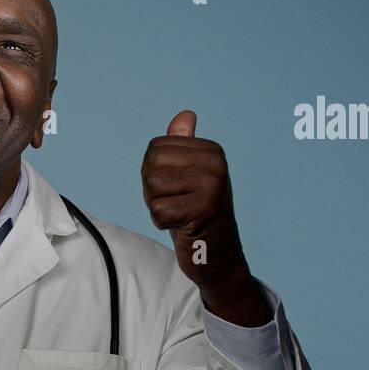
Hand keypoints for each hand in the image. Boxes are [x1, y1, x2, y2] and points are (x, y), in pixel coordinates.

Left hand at [141, 110, 269, 325]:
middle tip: (177, 203)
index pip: (155, 149)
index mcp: (211, 150)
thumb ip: (183, 145)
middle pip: (151, 165)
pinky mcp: (204, 209)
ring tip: (180, 214)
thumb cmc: (197, 213)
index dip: (155, 173)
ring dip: (158, 206)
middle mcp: (215, 163)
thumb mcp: (190, 175)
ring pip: (152, 187)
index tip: (177, 189)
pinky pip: (158, 210)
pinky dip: (162, 223)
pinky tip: (183, 226)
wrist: (217, 255)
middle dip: (153, 190)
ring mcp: (212, 185)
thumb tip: (185, 114)